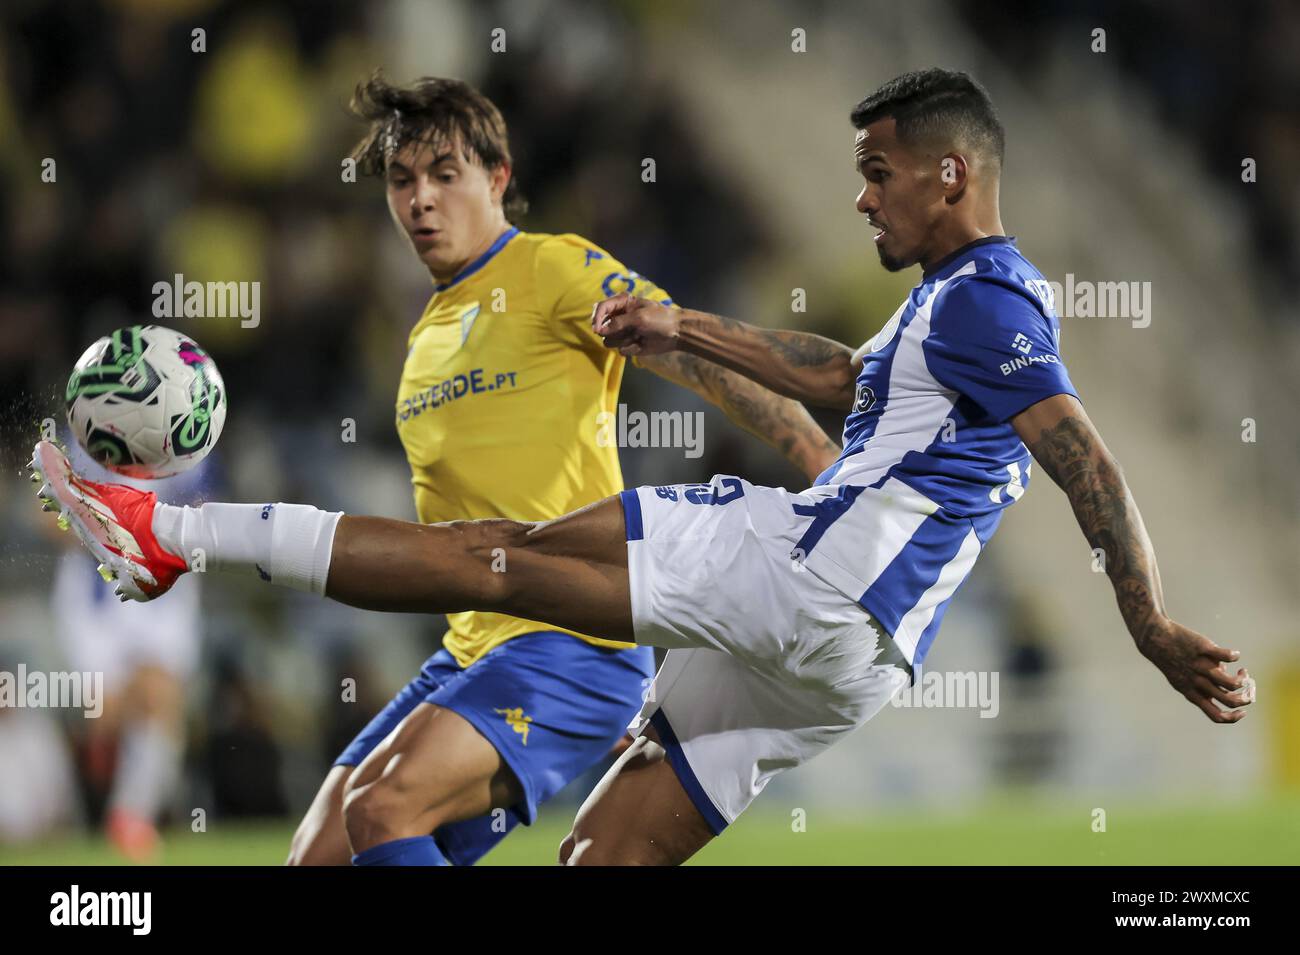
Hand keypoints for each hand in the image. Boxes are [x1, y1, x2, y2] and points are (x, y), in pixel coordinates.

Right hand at [591, 294, 680, 356]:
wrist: (677, 333)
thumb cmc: (661, 319)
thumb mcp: (640, 317)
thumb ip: (619, 323)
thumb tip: (600, 330)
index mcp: (622, 303)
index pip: (601, 308)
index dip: (596, 318)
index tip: (597, 329)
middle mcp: (619, 317)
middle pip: (601, 327)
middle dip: (614, 332)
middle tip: (630, 331)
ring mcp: (622, 332)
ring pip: (608, 341)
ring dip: (623, 341)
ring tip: (638, 336)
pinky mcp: (628, 344)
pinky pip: (620, 350)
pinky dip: (631, 348)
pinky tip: (642, 344)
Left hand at [1138, 618, 1254, 722]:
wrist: (1153, 639)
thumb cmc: (1172, 661)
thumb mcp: (1182, 679)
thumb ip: (1204, 686)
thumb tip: (1227, 682)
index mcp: (1191, 693)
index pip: (1215, 715)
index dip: (1234, 717)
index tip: (1243, 711)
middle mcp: (1196, 682)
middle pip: (1229, 700)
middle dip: (1246, 698)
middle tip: (1248, 687)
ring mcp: (1200, 666)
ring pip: (1230, 683)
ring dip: (1243, 679)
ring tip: (1242, 671)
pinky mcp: (1203, 649)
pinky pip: (1226, 656)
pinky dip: (1235, 656)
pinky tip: (1234, 654)